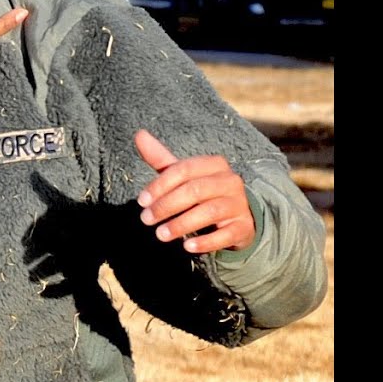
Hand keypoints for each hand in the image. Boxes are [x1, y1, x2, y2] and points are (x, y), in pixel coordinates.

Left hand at [133, 129, 255, 253]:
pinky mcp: (243, 227)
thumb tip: (139, 134)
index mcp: (214, 164)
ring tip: (160, 235)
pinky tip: (187, 247)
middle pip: (194, 190)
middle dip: (166, 206)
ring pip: (209, 212)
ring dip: (181, 224)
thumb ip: (161, 158)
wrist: (236, 217)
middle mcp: (230, 181)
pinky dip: (206, 241)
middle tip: (146, 220)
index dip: (160, 185)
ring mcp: (239, 204)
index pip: (183, 170)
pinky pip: (225, 234)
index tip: (141, 201)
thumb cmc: (202, 192)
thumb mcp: (182, 175)